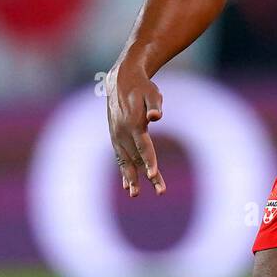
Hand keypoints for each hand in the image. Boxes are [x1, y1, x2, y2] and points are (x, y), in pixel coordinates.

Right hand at [106, 61, 165, 197]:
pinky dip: (123, 171)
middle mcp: (123, 133)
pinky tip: (126, 184)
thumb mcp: (153, 92)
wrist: (120, 81)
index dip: (149, 161)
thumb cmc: (142, 87)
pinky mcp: (115, 137)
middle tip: (160, 191)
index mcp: (133, 124)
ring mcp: (117, 136)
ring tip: (135, 194)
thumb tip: (156, 117)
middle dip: (147, 176)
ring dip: (131, 179)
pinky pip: (119, 158)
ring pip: (125, 161)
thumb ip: (155, 105)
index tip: (154, 174)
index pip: (143, 147)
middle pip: (137, 158)